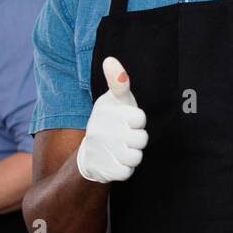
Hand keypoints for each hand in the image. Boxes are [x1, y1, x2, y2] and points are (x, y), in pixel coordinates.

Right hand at [76, 56, 148, 182]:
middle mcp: (101, 130)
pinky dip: (125, 168)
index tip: (127, 120)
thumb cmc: (110, 121)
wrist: (91, 153)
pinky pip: (127, 171)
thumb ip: (118, 82)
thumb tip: (110, 60)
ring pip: (136, 156)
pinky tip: (117, 161)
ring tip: (122, 148)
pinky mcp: (105, 170)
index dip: (137, 121)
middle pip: (141, 139)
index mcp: (106, 111)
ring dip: (132, 154)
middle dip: (136, 139)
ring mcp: (102, 151)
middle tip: (125, 136)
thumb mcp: (115, 101)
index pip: (139, 118)